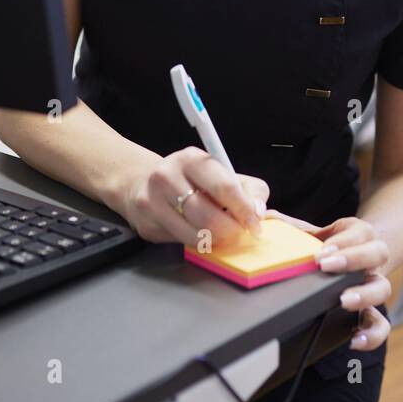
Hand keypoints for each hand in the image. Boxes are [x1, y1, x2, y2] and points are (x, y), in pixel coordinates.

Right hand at [119, 146, 268, 248]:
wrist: (143, 183)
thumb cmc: (192, 180)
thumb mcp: (221, 173)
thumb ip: (248, 188)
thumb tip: (259, 211)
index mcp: (192, 159)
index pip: (224, 187)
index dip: (244, 209)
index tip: (255, 223)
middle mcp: (168, 176)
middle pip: (208, 216)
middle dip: (230, 230)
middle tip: (238, 233)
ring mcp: (153, 201)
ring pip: (195, 235)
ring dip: (215, 240)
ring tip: (220, 233)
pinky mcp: (147, 224)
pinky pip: (181, 242)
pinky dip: (196, 243)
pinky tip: (197, 232)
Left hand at [266, 209, 391, 351]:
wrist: (354, 261)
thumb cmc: (329, 247)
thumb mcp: (314, 234)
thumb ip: (293, 228)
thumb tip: (267, 217)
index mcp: (359, 234)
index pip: (360, 233)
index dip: (343, 242)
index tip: (320, 254)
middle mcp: (373, 257)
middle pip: (378, 252)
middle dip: (353, 259)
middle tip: (326, 267)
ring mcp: (375, 284)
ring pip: (383, 288)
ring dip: (365, 294)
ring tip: (343, 301)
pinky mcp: (373, 311)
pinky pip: (382, 324)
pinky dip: (372, 333)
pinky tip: (353, 339)